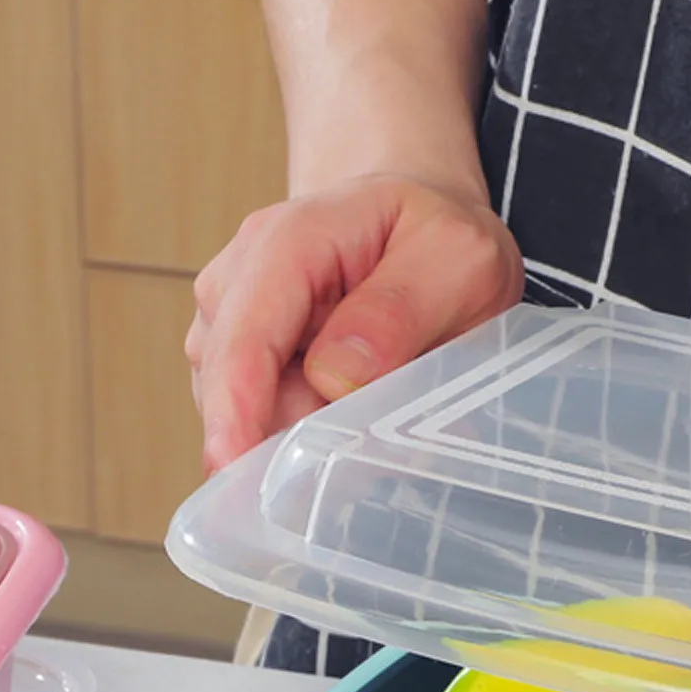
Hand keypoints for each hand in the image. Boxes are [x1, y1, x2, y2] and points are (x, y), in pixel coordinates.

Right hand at [187, 175, 524, 472]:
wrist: (419, 226)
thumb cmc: (438, 240)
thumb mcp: (458, 261)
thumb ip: (398, 314)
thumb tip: (334, 377)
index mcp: (289, 241)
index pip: (245, 334)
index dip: (237, 407)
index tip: (237, 465)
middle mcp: (241, 279)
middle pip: (237, 386)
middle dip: (297, 431)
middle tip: (379, 440)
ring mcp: (232, 323)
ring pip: (245, 410)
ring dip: (309, 435)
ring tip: (381, 412)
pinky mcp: (243, 363)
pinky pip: (261, 418)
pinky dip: (309, 434)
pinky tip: (355, 415)